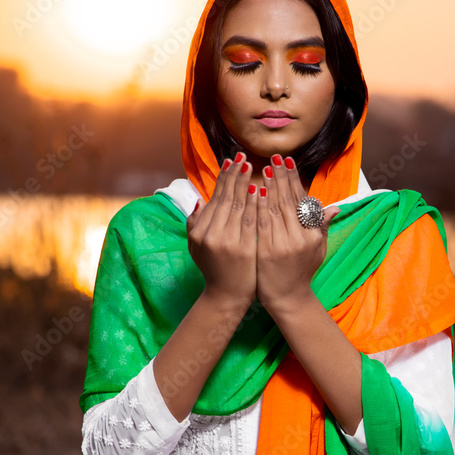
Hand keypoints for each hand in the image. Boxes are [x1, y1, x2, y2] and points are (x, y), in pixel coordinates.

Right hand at [186, 152, 256, 308]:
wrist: (226, 297)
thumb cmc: (214, 270)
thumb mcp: (195, 247)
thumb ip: (194, 224)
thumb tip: (199, 200)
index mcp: (199, 232)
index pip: (214, 199)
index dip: (223, 178)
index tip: (231, 162)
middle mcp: (211, 235)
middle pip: (226, 198)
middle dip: (235, 175)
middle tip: (243, 157)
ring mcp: (227, 242)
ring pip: (238, 207)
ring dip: (245, 184)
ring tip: (252, 167)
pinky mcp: (244, 249)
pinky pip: (251, 221)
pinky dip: (255, 204)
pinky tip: (260, 190)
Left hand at [255, 154, 338, 312]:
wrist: (287, 299)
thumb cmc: (302, 272)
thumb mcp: (318, 250)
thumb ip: (322, 227)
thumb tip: (334, 208)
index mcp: (313, 235)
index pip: (303, 201)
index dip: (295, 181)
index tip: (289, 163)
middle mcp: (301, 238)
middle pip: (290, 201)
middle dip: (282, 177)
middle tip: (275, 158)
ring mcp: (283, 245)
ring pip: (276, 209)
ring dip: (270, 187)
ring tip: (266, 169)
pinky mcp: (267, 252)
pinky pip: (262, 223)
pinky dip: (258, 206)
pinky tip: (254, 191)